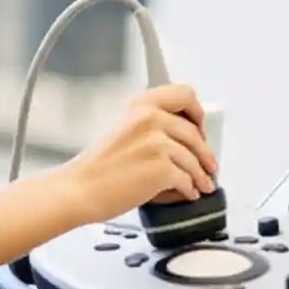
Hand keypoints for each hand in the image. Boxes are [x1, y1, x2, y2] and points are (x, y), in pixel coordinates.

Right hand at [60, 84, 217, 223]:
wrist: (79, 189)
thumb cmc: (96, 165)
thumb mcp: (120, 129)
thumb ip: (149, 125)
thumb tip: (181, 139)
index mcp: (140, 105)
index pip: (184, 94)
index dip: (197, 113)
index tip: (199, 128)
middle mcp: (150, 119)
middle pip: (195, 132)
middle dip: (205, 153)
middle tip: (208, 163)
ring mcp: (157, 143)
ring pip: (195, 159)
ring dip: (201, 175)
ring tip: (202, 184)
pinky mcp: (162, 169)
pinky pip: (188, 180)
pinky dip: (190, 189)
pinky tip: (188, 193)